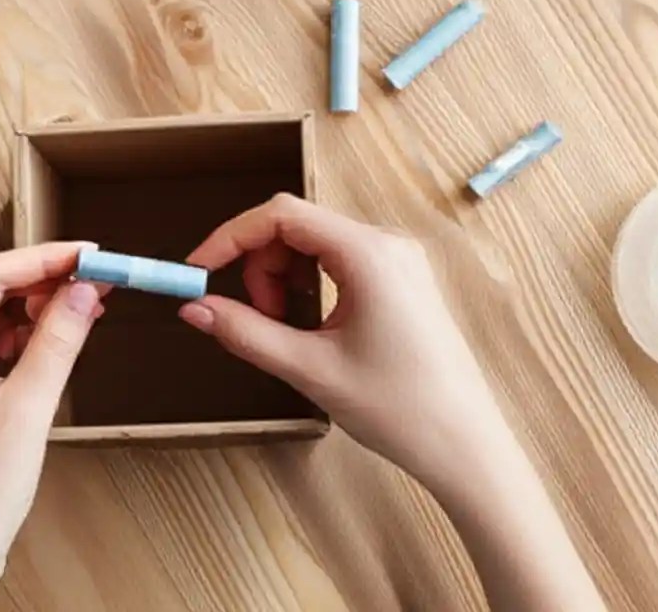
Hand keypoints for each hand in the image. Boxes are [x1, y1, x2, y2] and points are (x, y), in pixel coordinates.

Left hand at [0, 243, 103, 610]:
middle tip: (96, 281)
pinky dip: (15, 338)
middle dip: (42, 283)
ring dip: (31, 310)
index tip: (92, 253)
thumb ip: (57, 341)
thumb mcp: (28, 410)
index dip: (45, 258)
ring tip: (81, 309)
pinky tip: (47, 341)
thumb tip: (84, 290)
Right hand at [179, 194, 491, 480]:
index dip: (231, 237)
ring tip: (286, 333)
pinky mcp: (402, 281)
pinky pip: (340, 263)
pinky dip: (311, 287)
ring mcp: (398, 261)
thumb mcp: (310, 369)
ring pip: (316, 245)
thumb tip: (193, 309)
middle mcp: (387, 244)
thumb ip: (246, 332)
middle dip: (261, 267)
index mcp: (369, 254)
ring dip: (284, 280)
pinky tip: (312, 329)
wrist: (464, 444)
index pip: (281, 215)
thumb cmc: (399, 407)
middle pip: (297, 227)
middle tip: (257, 322)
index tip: (198, 271)